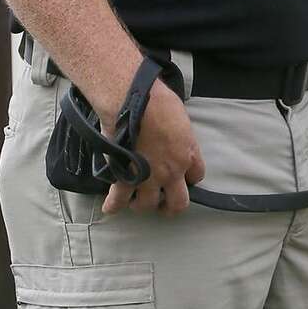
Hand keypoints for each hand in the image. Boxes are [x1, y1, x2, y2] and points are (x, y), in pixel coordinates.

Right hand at [98, 80, 205, 215]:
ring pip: (148, 205)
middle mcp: (171, 172)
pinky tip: (111, 208)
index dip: (188, 178)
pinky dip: (114, 205)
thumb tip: (173, 136)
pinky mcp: (125, 177)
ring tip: (137, 201)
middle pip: (178, 203)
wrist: (131, 100)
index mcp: (188, 155)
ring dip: (143, 204)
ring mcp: (148, 178)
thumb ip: (180, 135)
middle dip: (171, 206)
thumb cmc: (157, 100)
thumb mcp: (180, 118)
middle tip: (163, 202)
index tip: (181, 175)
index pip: (196, 177)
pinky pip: (119, 199)